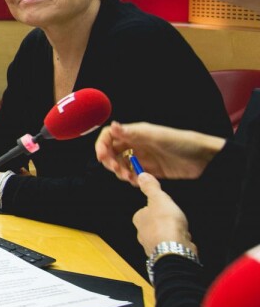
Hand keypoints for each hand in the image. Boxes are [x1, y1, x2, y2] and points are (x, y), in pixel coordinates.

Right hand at [94, 121, 224, 183]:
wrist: (204, 158)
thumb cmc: (182, 142)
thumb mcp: (156, 136)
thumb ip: (133, 132)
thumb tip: (113, 125)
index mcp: (135, 133)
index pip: (109, 136)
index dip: (101, 145)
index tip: (102, 157)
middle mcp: (136, 144)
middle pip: (112, 152)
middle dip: (110, 162)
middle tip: (118, 171)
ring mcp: (143, 158)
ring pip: (121, 165)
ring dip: (121, 173)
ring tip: (131, 178)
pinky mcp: (150, 171)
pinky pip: (134, 175)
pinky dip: (132, 180)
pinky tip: (140, 181)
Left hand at [133, 173, 195, 256]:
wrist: (174, 249)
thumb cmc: (165, 224)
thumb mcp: (158, 199)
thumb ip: (151, 188)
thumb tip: (143, 176)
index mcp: (139, 219)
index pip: (144, 210)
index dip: (156, 207)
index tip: (165, 205)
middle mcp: (142, 233)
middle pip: (155, 223)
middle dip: (166, 221)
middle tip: (175, 217)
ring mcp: (153, 245)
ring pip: (164, 234)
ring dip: (173, 231)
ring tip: (180, 228)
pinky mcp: (164, 253)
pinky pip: (172, 244)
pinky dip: (178, 241)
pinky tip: (184, 239)